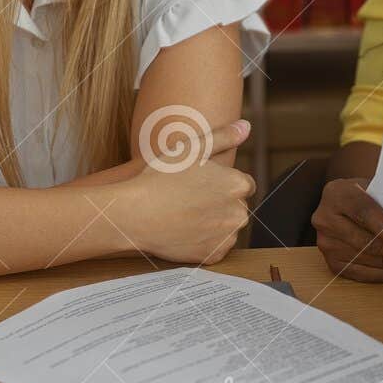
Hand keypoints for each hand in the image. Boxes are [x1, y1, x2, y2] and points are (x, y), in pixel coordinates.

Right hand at [115, 119, 255, 262]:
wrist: (135, 215)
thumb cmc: (160, 178)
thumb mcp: (191, 149)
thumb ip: (224, 137)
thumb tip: (246, 126)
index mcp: (238, 185)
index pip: (243, 184)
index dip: (222, 183)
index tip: (201, 185)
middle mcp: (239, 212)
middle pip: (236, 206)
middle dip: (220, 203)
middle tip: (190, 199)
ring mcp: (227, 237)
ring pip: (227, 227)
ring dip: (214, 223)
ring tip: (185, 215)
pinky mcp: (214, 256)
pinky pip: (216, 247)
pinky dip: (205, 242)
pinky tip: (185, 231)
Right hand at [311, 178, 382, 282]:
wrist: (342, 204)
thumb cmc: (365, 194)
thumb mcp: (375, 187)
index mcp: (336, 194)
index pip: (363, 212)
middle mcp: (325, 219)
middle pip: (368, 242)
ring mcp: (326, 244)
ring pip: (370, 260)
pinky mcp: (332, 263)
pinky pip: (366, 274)